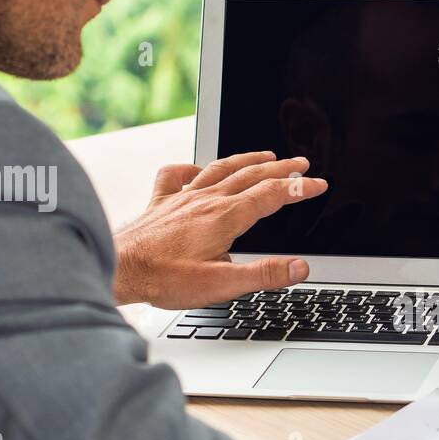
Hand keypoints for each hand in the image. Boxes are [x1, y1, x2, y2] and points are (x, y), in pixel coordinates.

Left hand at [112, 151, 327, 307]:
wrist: (119, 269)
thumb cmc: (165, 278)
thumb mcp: (223, 285)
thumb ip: (265, 275)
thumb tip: (300, 267)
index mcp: (225, 217)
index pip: (271, 195)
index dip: (299, 188)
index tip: (319, 184)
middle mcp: (206, 200)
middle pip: (251, 175)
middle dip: (281, 168)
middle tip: (301, 163)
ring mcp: (182, 198)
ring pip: (220, 168)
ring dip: (246, 160)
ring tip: (265, 155)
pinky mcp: (160, 203)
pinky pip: (175, 175)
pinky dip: (189, 168)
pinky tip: (196, 170)